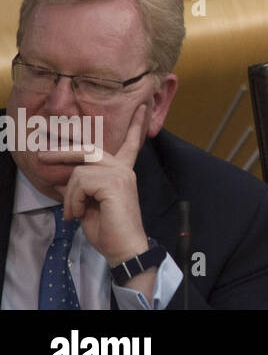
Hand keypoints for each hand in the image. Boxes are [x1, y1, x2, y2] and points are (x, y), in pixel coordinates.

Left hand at [37, 104, 150, 266]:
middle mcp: (123, 169)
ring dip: (70, 195)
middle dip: (62, 152)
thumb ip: (80, 190)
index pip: (130, 144)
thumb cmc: (108, 229)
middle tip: (40, 155)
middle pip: (88, 150)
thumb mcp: (88, 206)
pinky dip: (73, 200)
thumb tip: (60, 182)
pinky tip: (79, 213)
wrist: (123, 247)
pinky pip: (80, 183)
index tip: (141, 107)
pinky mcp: (113, 182)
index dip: (136, 126)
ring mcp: (120, 174)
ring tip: (74, 213)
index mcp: (122, 173)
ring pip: (79, 171)